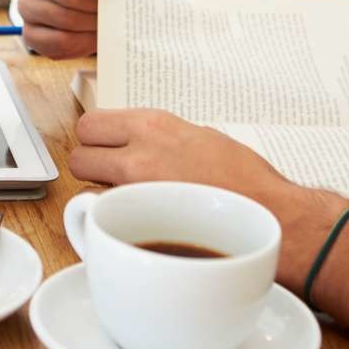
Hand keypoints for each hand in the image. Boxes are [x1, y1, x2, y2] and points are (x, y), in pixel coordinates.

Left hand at [71, 108, 348, 288]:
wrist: (271, 215)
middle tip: (108, 173)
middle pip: (77, 155)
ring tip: (127, 199)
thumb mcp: (200, 136)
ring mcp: (136, 192)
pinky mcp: (141, 226)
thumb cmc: (245, 179)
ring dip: (99, 194)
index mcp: (153, 125)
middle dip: (89, 165)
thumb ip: (162, 139)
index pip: (90, 123)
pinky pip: (107, 221)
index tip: (104, 145)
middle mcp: (138, 154)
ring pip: (85, 190)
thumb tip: (141, 144)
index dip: (95, 137)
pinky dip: (113, 223)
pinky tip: (137, 222)